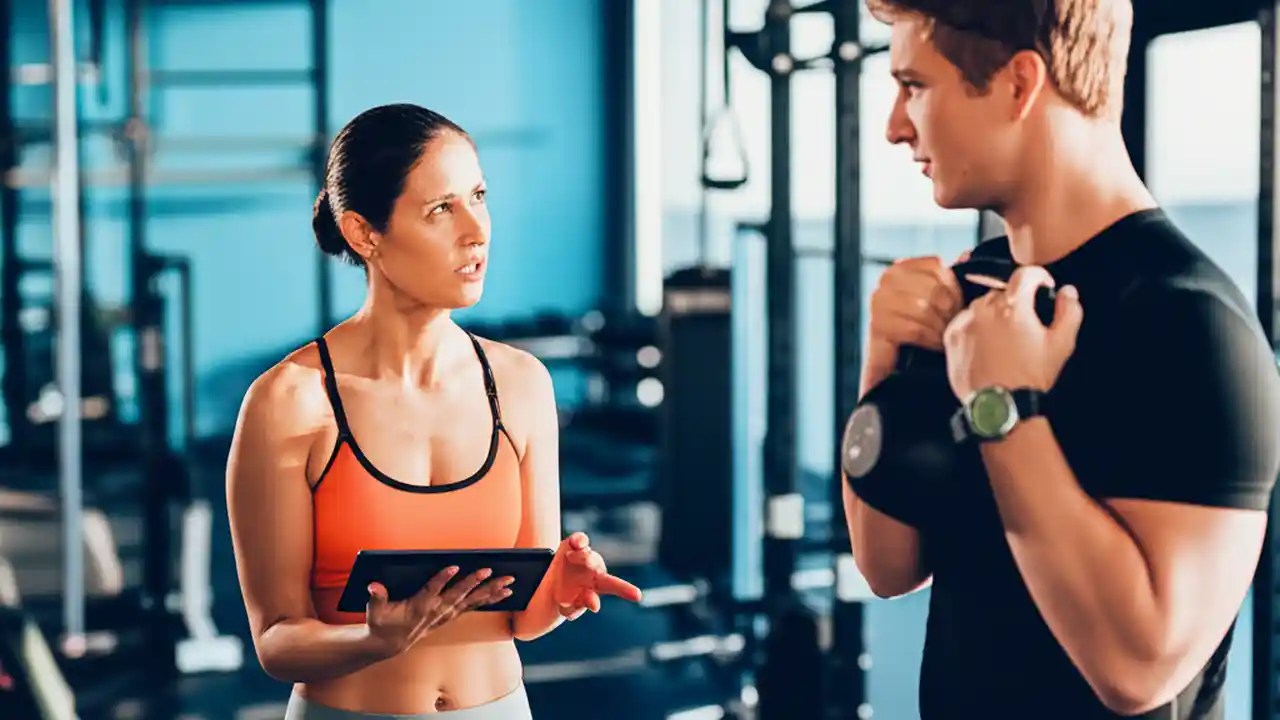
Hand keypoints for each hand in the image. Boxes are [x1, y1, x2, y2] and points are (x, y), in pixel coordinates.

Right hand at [365, 566, 513, 655]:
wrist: (391, 644)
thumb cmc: (382, 622)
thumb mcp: (375, 611)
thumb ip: (376, 597)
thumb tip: (372, 585)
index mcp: (418, 606)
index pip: (431, 590)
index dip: (441, 579)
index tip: (453, 566)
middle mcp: (436, 611)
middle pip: (458, 595)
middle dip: (474, 582)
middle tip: (489, 569)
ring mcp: (447, 614)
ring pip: (472, 601)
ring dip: (491, 591)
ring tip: (508, 583)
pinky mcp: (452, 615)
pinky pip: (475, 606)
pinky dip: (491, 599)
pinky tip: (505, 592)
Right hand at [552, 532, 643, 620]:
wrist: (551, 584)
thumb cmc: (566, 598)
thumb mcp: (569, 609)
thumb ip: (580, 607)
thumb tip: (595, 605)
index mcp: (599, 585)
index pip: (616, 586)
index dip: (626, 590)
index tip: (638, 596)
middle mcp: (596, 569)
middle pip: (602, 568)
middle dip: (603, 571)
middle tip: (593, 569)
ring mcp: (585, 556)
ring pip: (589, 555)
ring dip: (583, 557)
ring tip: (571, 557)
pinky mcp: (573, 544)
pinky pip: (579, 539)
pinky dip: (579, 540)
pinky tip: (577, 543)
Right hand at [866, 253, 966, 374]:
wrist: (901, 368)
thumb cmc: (925, 329)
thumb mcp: (941, 299)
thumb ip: (951, 277)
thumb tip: (966, 254)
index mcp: (902, 267)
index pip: (936, 267)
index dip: (953, 289)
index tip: (957, 307)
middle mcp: (886, 280)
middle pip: (932, 289)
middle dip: (948, 311)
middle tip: (952, 326)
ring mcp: (878, 302)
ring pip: (923, 308)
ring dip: (939, 327)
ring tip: (944, 336)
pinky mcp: (876, 327)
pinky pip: (913, 328)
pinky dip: (929, 339)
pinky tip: (934, 344)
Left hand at [942, 266, 1083, 401]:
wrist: (1000, 405)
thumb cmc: (1031, 376)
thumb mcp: (1061, 345)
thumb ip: (1069, 312)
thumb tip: (1067, 291)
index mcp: (1014, 306)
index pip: (1025, 274)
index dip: (1038, 276)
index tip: (1043, 287)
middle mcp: (986, 308)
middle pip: (1003, 291)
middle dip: (1016, 301)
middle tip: (1024, 323)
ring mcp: (965, 321)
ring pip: (983, 305)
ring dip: (994, 313)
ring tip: (1004, 337)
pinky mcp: (951, 336)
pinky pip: (965, 320)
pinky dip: (976, 326)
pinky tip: (986, 345)